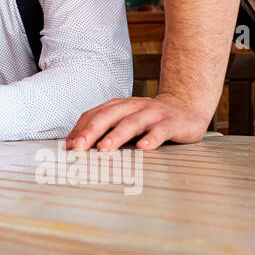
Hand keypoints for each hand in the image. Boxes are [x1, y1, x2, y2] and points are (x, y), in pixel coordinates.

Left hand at [65, 93, 212, 151]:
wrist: (186, 108)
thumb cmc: (150, 120)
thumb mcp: (125, 121)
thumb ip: (105, 130)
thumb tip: (76, 146)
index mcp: (118, 106)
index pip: (94, 115)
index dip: (80, 129)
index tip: (68, 146)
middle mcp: (133, 107)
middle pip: (108, 116)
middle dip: (91, 132)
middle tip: (79, 147)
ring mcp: (152, 113)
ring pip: (132, 122)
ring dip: (116, 135)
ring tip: (104, 148)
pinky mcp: (171, 122)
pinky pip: (160, 130)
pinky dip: (151, 138)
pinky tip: (143, 148)